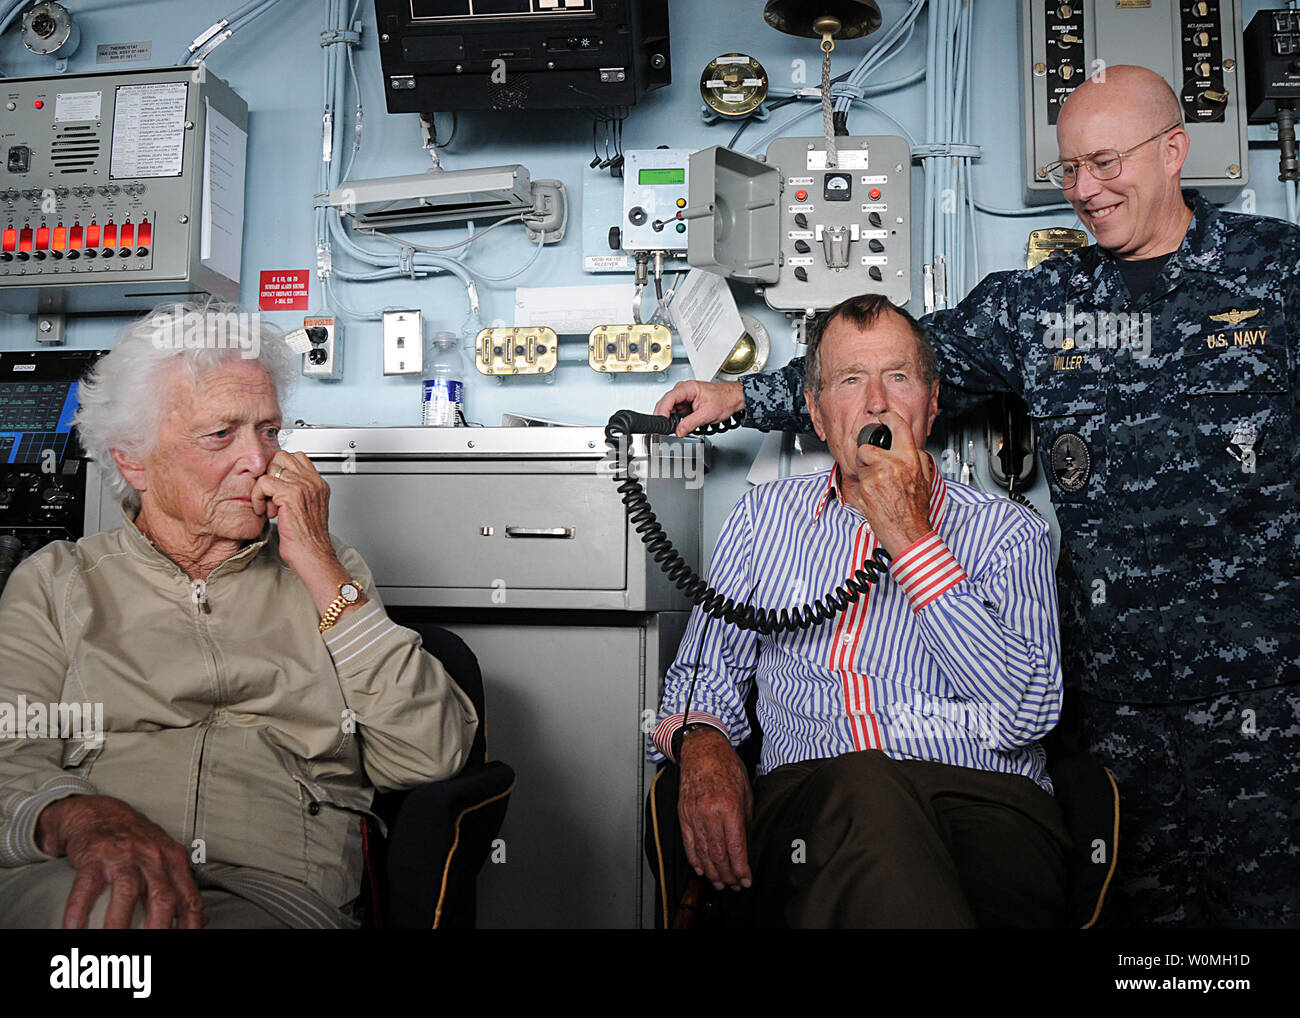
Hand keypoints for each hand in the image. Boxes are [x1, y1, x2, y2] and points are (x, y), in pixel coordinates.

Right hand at [35, 795, 203, 929]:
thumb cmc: (138, 843)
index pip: (189, 898)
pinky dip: (79, 907)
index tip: (186, 941)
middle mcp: (153, 857)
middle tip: (149, 951)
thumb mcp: (167, 857)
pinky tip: (74, 926)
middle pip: (162, 897)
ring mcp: (124, 855)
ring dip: (120, 922)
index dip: (191, 924)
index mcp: (174, 861)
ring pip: (127, 891)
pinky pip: (87, 884)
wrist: (101, 813)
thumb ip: (182, 886)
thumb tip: (201, 920)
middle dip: (159, 927)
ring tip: (114, 941)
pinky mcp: (95, 855)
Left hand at [252, 452, 334, 573]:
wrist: (313, 555)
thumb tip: (280, 484)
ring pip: (271, 469)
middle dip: (270, 473)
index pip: (297, 457)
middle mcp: (313, 482)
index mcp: (319, 484)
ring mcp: (303, 486)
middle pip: (283, 456)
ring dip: (263, 487)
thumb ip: (300, 493)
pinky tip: (263, 510)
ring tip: (268, 505)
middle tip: (270, 495)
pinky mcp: (290, 494)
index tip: (274, 486)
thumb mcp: (309, 510)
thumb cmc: (309, 540)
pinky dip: (258, 496)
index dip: (281, 468)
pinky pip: (263, 483)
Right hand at [653, 380, 743, 437]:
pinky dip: (675, 418)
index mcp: (688, 388)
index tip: (661, 422)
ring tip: (674, 428)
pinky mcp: (686, 402)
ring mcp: (684, 396)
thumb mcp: (707, 414)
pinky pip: (676, 411)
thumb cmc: (725, 399)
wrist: (734, 398)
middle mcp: (684, 390)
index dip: (663, 411)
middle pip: (666, 403)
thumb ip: (690, 423)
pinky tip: (679, 424)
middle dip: (663, 416)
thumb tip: (678, 431)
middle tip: (664, 429)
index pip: (669, 398)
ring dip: (670, 418)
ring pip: (670, 408)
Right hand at [677, 726, 752, 890]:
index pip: (735, 848)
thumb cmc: (726, 766)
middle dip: (728, 875)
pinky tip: (701, 870)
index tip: (746, 880)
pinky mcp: (683, 814)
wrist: (702, 750)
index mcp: (729, 807)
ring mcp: (694, 814)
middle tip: (735, 885)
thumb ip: (746, 820)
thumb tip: (747, 845)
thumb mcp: (746, 792)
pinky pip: (688, 843)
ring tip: (720, 883)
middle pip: (718, 855)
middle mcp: (710, 813)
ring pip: (702, 852)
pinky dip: (694, 860)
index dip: (741, 869)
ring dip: (712, 872)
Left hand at [853, 409, 934, 557]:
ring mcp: (875, 476)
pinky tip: (876, 495)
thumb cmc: (916, 509)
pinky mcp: (864, 488)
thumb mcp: (925, 478)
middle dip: (868, 454)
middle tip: (876, 464)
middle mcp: (891, 464)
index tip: (884, 417)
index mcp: (909, 459)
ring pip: (860, 463)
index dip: (889, 418)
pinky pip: (859, 480)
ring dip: (866, 471)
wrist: (907, 531)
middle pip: (867, 447)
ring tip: (878, 484)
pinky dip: (864, 486)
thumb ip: (916, 458)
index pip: (898, 427)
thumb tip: (909, 447)